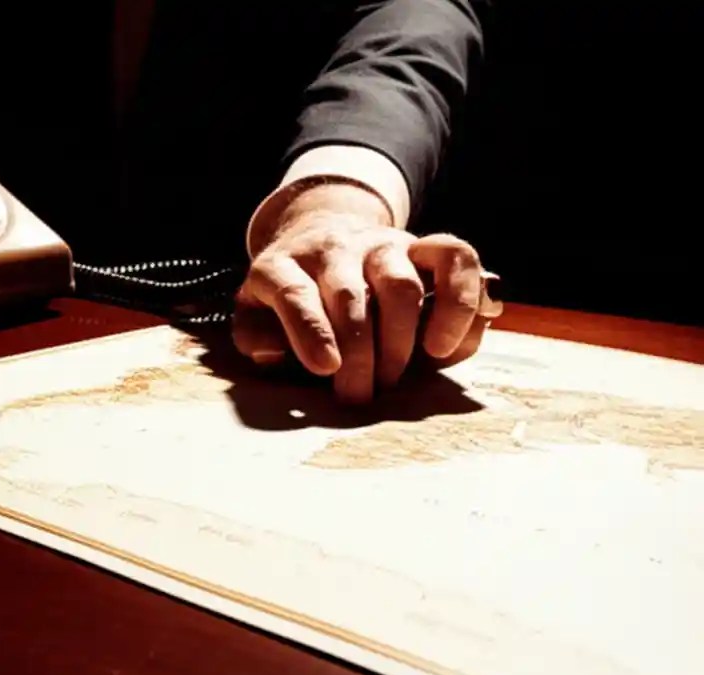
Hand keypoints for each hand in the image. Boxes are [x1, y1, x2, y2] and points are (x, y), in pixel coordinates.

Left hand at [232, 183, 488, 402]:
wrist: (321, 234)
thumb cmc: (289, 291)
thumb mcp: (255, 310)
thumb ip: (254, 333)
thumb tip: (272, 351)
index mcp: (283, 265)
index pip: (294, 292)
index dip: (310, 330)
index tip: (324, 368)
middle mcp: (334, 248)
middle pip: (352, 298)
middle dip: (359, 356)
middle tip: (360, 397)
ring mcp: (383, 245)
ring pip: (402, 285)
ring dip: (402, 342)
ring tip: (395, 379)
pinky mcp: (424, 247)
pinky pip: (456, 259)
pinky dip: (463, 301)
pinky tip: (450, 343)